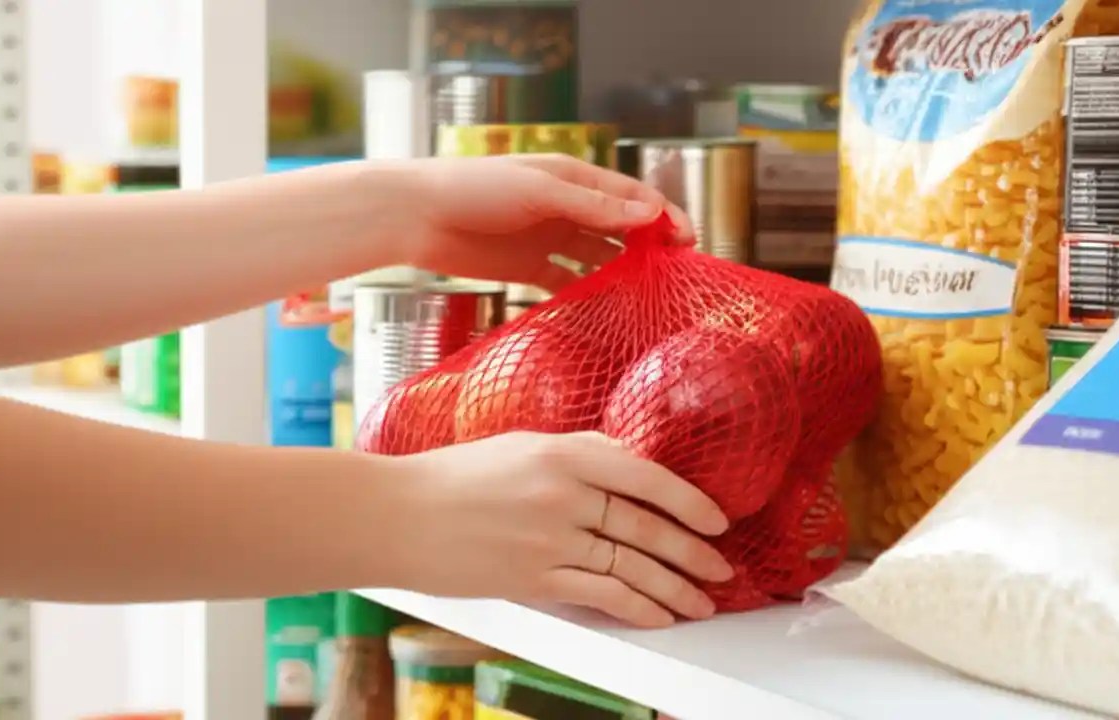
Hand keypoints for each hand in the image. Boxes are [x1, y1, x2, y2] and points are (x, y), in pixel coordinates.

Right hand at [393, 431, 732, 627]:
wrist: (397, 515)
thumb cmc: (452, 476)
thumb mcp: (519, 445)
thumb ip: (575, 453)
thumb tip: (626, 462)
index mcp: (562, 452)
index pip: (645, 475)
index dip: (689, 501)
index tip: (715, 520)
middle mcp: (562, 494)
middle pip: (646, 527)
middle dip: (693, 553)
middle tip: (721, 570)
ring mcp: (549, 540)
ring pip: (631, 566)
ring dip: (673, 589)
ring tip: (701, 604)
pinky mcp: (533, 579)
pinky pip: (600, 595)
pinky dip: (636, 607)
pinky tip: (657, 615)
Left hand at [397, 155, 695, 291]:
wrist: (416, 215)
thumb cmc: (474, 189)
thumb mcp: (540, 191)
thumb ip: (592, 205)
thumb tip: (649, 213)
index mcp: (572, 177)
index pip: (630, 197)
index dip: (662, 216)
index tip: (687, 241)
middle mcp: (566, 207)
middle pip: (620, 228)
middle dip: (651, 246)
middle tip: (678, 272)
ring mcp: (549, 239)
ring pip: (599, 258)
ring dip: (624, 273)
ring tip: (650, 296)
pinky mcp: (529, 269)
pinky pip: (569, 283)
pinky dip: (589, 294)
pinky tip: (608, 310)